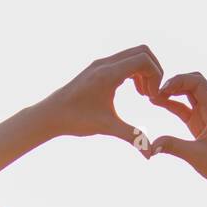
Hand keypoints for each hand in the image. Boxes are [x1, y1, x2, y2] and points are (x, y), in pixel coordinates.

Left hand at [39, 46, 164, 150]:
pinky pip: (124, 61)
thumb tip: (150, 155)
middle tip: (151, 95)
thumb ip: (132, 137)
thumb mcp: (107, 127)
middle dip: (153, 71)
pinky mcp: (97, 68)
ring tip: (144, 95)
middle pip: (142, 52)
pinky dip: (134, 72)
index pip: (144, 59)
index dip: (156, 76)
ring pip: (133, 55)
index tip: (152, 98)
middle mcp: (105, 63)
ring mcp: (100, 64)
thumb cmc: (76, 120)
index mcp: (109, 73)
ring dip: (144, 72)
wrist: (50, 115)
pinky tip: (133, 92)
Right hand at [150, 72, 206, 206]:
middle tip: (156, 91)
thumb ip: (173, 147)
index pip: (198, 83)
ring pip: (189, 93)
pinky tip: (158, 103)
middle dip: (175, 83)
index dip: (179, 81)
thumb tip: (150, 145)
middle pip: (194, 83)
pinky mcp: (200, 123)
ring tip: (153, 95)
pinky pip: (185, 107)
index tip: (161, 89)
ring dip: (173, 92)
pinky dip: (172, 103)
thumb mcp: (195, 156)